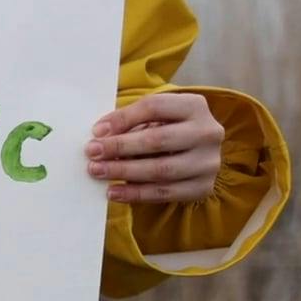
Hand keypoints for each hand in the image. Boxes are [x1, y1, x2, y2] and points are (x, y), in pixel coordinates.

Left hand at [85, 92, 224, 203]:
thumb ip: (130, 121)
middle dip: (120, 147)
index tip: (97, 131)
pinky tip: (113, 191)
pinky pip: (164, 193)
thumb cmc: (167, 130)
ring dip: (124, 171)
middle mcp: (207, 133)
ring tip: (98, 171)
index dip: (123, 118)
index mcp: (195, 106)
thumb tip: (100, 133)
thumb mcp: (154, 117)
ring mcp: (208, 162)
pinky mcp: (203, 187)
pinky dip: (135, 194)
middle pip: (158, 140)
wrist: (197, 154)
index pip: (155, 107)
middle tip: (91, 152)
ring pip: (161, 169)